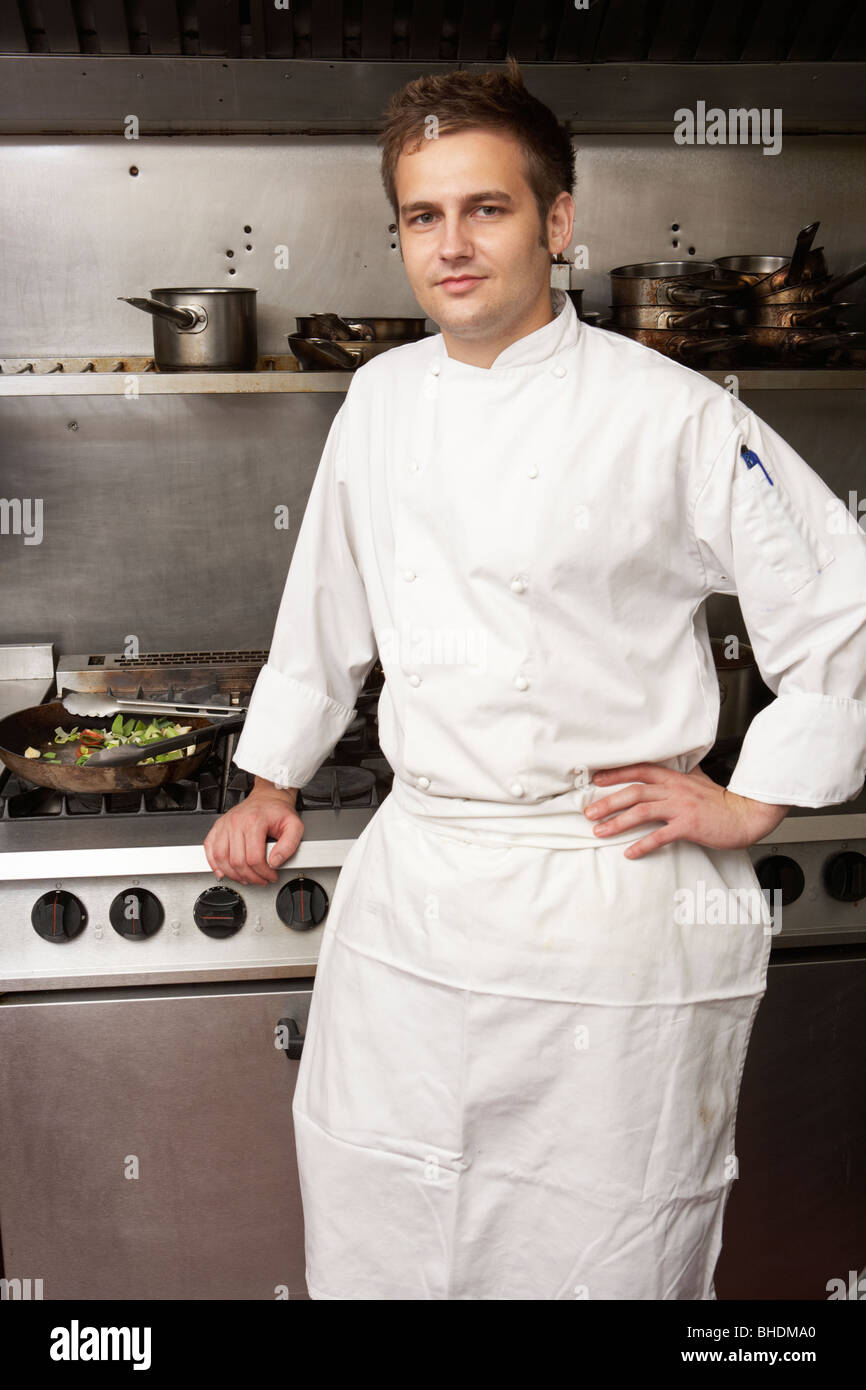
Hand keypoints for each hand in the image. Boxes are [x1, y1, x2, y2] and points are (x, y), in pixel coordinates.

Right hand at [203, 786, 303, 884]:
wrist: (268, 796)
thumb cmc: (279, 811)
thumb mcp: (294, 826)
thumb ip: (289, 846)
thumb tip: (275, 862)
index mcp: (254, 822)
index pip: (254, 858)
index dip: (263, 873)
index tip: (270, 875)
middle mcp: (236, 822)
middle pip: (237, 861)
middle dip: (250, 876)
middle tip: (260, 879)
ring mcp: (225, 824)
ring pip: (221, 858)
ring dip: (233, 874)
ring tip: (245, 877)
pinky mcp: (218, 827)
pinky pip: (210, 848)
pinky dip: (214, 862)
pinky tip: (222, 870)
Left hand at [585, 762, 789, 859]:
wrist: (746, 814)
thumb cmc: (721, 801)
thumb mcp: (698, 781)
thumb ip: (682, 774)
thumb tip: (671, 769)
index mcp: (674, 778)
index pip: (640, 770)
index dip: (616, 774)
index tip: (596, 780)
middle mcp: (675, 790)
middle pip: (634, 791)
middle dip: (608, 801)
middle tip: (589, 813)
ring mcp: (681, 807)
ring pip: (642, 811)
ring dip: (618, 822)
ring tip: (600, 831)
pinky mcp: (689, 826)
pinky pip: (661, 836)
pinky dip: (642, 844)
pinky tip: (629, 852)